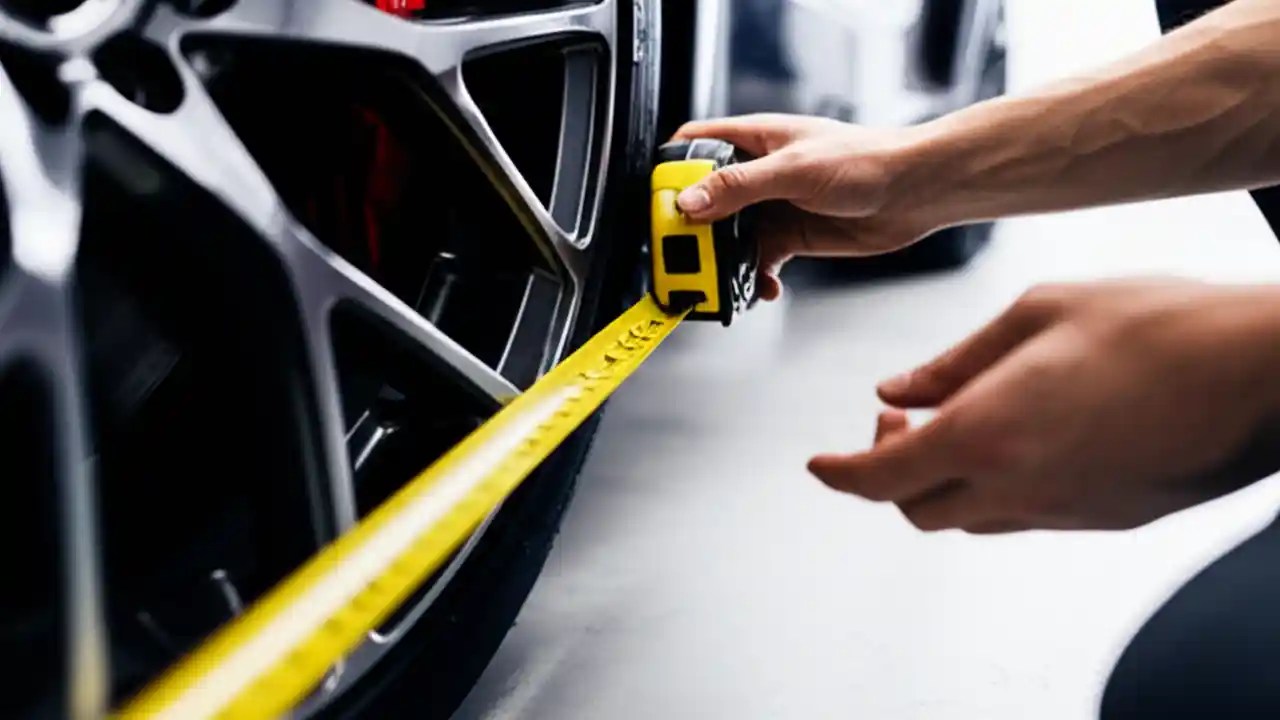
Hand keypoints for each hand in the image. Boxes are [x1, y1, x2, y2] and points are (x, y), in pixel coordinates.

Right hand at [671, 114, 931, 300]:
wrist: (916, 192)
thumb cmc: (868, 159)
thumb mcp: (794, 171)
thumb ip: (738, 187)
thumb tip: (689, 202)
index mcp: (754, 139)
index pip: (693, 148)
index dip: (671, 174)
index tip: (661, 206)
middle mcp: (758, 173)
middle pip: (704, 200)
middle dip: (692, 230)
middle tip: (686, 256)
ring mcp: (773, 206)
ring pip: (729, 237)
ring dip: (723, 261)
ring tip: (722, 281)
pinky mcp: (791, 236)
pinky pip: (758, 261)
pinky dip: (754, 278)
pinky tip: (762, 288)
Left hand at [807, 279, 1279, 532]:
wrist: (1260, 372)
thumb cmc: (1160, 326)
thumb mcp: (1038, 313)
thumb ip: (954, 361)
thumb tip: (897, 390)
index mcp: (986, 432)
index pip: (880, 477)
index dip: (839, 474)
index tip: (819, 465)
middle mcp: (1017, 487)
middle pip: (916, 508)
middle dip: (887, 473)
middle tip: (896, 424)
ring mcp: (1062, 511)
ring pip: (967, 519)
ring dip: (939, 482)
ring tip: (953, 423)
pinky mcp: (1100, 517)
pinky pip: (1019, 517)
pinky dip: (991, 487)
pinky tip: (1010, 438)